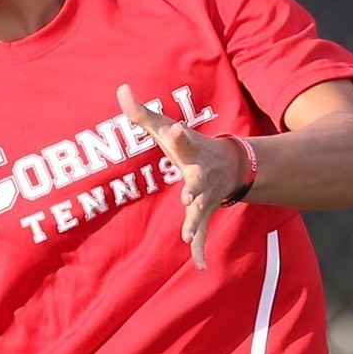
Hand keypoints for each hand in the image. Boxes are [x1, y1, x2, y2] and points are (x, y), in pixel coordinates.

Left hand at [116, 84, 249, 269]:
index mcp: (191, 151)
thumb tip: (120, 89)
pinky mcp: (204, 212)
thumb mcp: (167, 128)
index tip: (176, 129)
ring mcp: (204, 196)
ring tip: (186, 236)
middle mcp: (201, 175)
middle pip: (197, 181)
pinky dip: (200, 248)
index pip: (183, 141)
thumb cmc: (189, 145)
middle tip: (187, 196)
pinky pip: (202, 232)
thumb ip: (142, 113)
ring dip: (194, 223)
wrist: (231, 164)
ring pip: (200, 211)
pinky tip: (199, 264)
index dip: (179, 135)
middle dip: (193, 188)